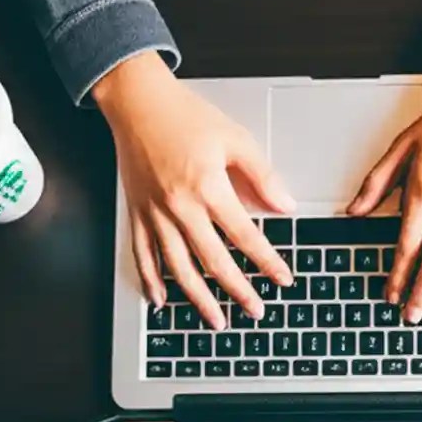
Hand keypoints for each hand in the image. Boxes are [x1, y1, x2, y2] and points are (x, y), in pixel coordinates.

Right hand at [94, 51, 294, 329]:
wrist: (137, 101)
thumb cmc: (184, 116)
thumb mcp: (235, 138)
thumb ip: (262, 176)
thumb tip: (286, 207)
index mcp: (207, 187)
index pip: (245, 235)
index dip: (267, 261)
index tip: (283, 279)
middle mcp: (179, 206)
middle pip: (213, 261)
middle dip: (238, 290)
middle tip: (256, 310)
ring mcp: (155, 213)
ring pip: (178, 268)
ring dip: (198, 299)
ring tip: (216, 320)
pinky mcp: (136, 213)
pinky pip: (143, 255)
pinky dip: (151, 281)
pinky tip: (161, 300)